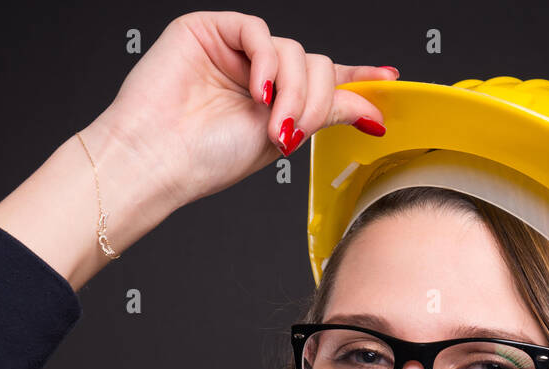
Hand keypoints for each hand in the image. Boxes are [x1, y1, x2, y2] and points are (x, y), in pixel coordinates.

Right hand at [94, 11, 395, 210]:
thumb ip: (326, 113)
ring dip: (293, 90)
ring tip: (273, 122)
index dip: (354, 79)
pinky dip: (267, 63)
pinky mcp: (208, 30)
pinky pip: (259, 31)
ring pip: (294, 50)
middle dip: (314, 100)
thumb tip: (369, 106)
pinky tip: (258, 91)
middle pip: (315, 65)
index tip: (388, 79)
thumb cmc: (205, 159)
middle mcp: (255, 74)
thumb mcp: (284, 138)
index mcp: (271, 101)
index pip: (320, 80)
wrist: (160, 159)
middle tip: (294, 131)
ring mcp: (232, 51)